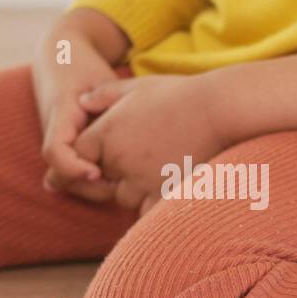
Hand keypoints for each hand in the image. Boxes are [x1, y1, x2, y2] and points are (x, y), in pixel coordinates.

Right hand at [31, 8, 129, 187]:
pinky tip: (115, 183)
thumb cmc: (84, 66)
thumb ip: (115, 104)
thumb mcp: (102, 80)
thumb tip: (142, 130)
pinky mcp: (65, 146)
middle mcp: (53, 132)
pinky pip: (73, 170)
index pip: (54, 151)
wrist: (59, 56)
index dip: (72, 168)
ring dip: (91, 188)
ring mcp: (58, 141)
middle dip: (88, 187)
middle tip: (120, 186)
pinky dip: (91, 181)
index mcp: (61, 114)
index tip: (96, 172)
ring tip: (123, 186)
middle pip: (60, 176)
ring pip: (65, 179)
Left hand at [65, 74, 226, 213]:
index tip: (112, 147)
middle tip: (141, 156)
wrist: (217, 109)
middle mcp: (118, 158)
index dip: (93, 154)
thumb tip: (82, 101)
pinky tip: (168, 185)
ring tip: (158, 169)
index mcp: (106, 132)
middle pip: (101, 179)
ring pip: (124, 198)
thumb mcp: (137, 86)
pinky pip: (146, 211)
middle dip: (114, 173)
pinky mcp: (162, 192)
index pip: (80, 153)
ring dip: (135, 190)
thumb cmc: (178, 94)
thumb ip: (104, 94)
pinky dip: (153, 204)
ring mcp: (140, 178)